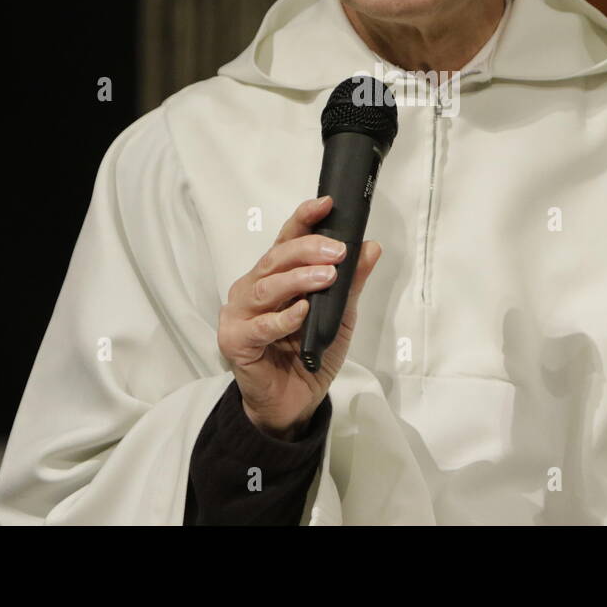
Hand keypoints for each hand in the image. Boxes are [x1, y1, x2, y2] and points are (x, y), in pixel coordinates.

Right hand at [218, 195, 382, 439]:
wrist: (295, 402)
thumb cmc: (311, 355)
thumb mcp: (340, 316)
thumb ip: (351, 283)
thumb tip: (371, 247)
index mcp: (275, 276)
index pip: (286, 240)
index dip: (304, 220)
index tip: (327, 204)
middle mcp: (252, 289)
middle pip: (275, 259)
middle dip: (307, 250)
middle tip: (338, 251)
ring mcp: (239, 314)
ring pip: (266, 287)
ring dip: (298, 279)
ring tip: (326, 277)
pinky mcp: (235, 342)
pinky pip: (260, 326)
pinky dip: (283, 318)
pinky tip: (302, 312)